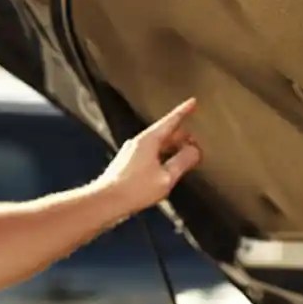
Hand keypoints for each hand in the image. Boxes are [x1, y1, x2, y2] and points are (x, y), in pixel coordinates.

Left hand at [93, 97, 200, 214]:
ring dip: (172, 147)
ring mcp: (131, 152)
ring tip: (185, 156)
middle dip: (182, 136)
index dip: (183, 111)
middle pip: (165, 133)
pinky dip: (162, 156)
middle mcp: (138, 142)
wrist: (105, 201)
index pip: (171, 121)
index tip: (192, 102)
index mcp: (149, 140)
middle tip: (196, 143)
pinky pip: (149, 154)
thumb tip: (194, 150)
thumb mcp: (166, 177)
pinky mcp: (127, 163)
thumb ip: (183, 161)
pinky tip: (166, 168)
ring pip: (157, 144)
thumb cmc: (135, 189)